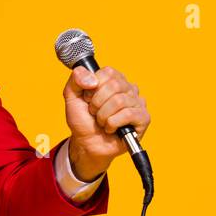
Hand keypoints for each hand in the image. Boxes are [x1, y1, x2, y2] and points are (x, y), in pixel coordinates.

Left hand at [62, 65, 150, 179]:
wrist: (86, 144)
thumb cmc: (83, 120)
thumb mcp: (72, 96)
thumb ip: (76, 79)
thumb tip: (92, 78)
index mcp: (114, 80)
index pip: (108, 72)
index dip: (93, 87)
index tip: (88, 98)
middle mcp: (128, 88)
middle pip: (114, 85)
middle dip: (97, 103)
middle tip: (94, 112)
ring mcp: (137, 103)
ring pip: (119, 101)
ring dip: (103, 115)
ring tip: (102, 122)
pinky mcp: (143, 118)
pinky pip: (128, 114)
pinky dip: (112, 123)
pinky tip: (111, 129)